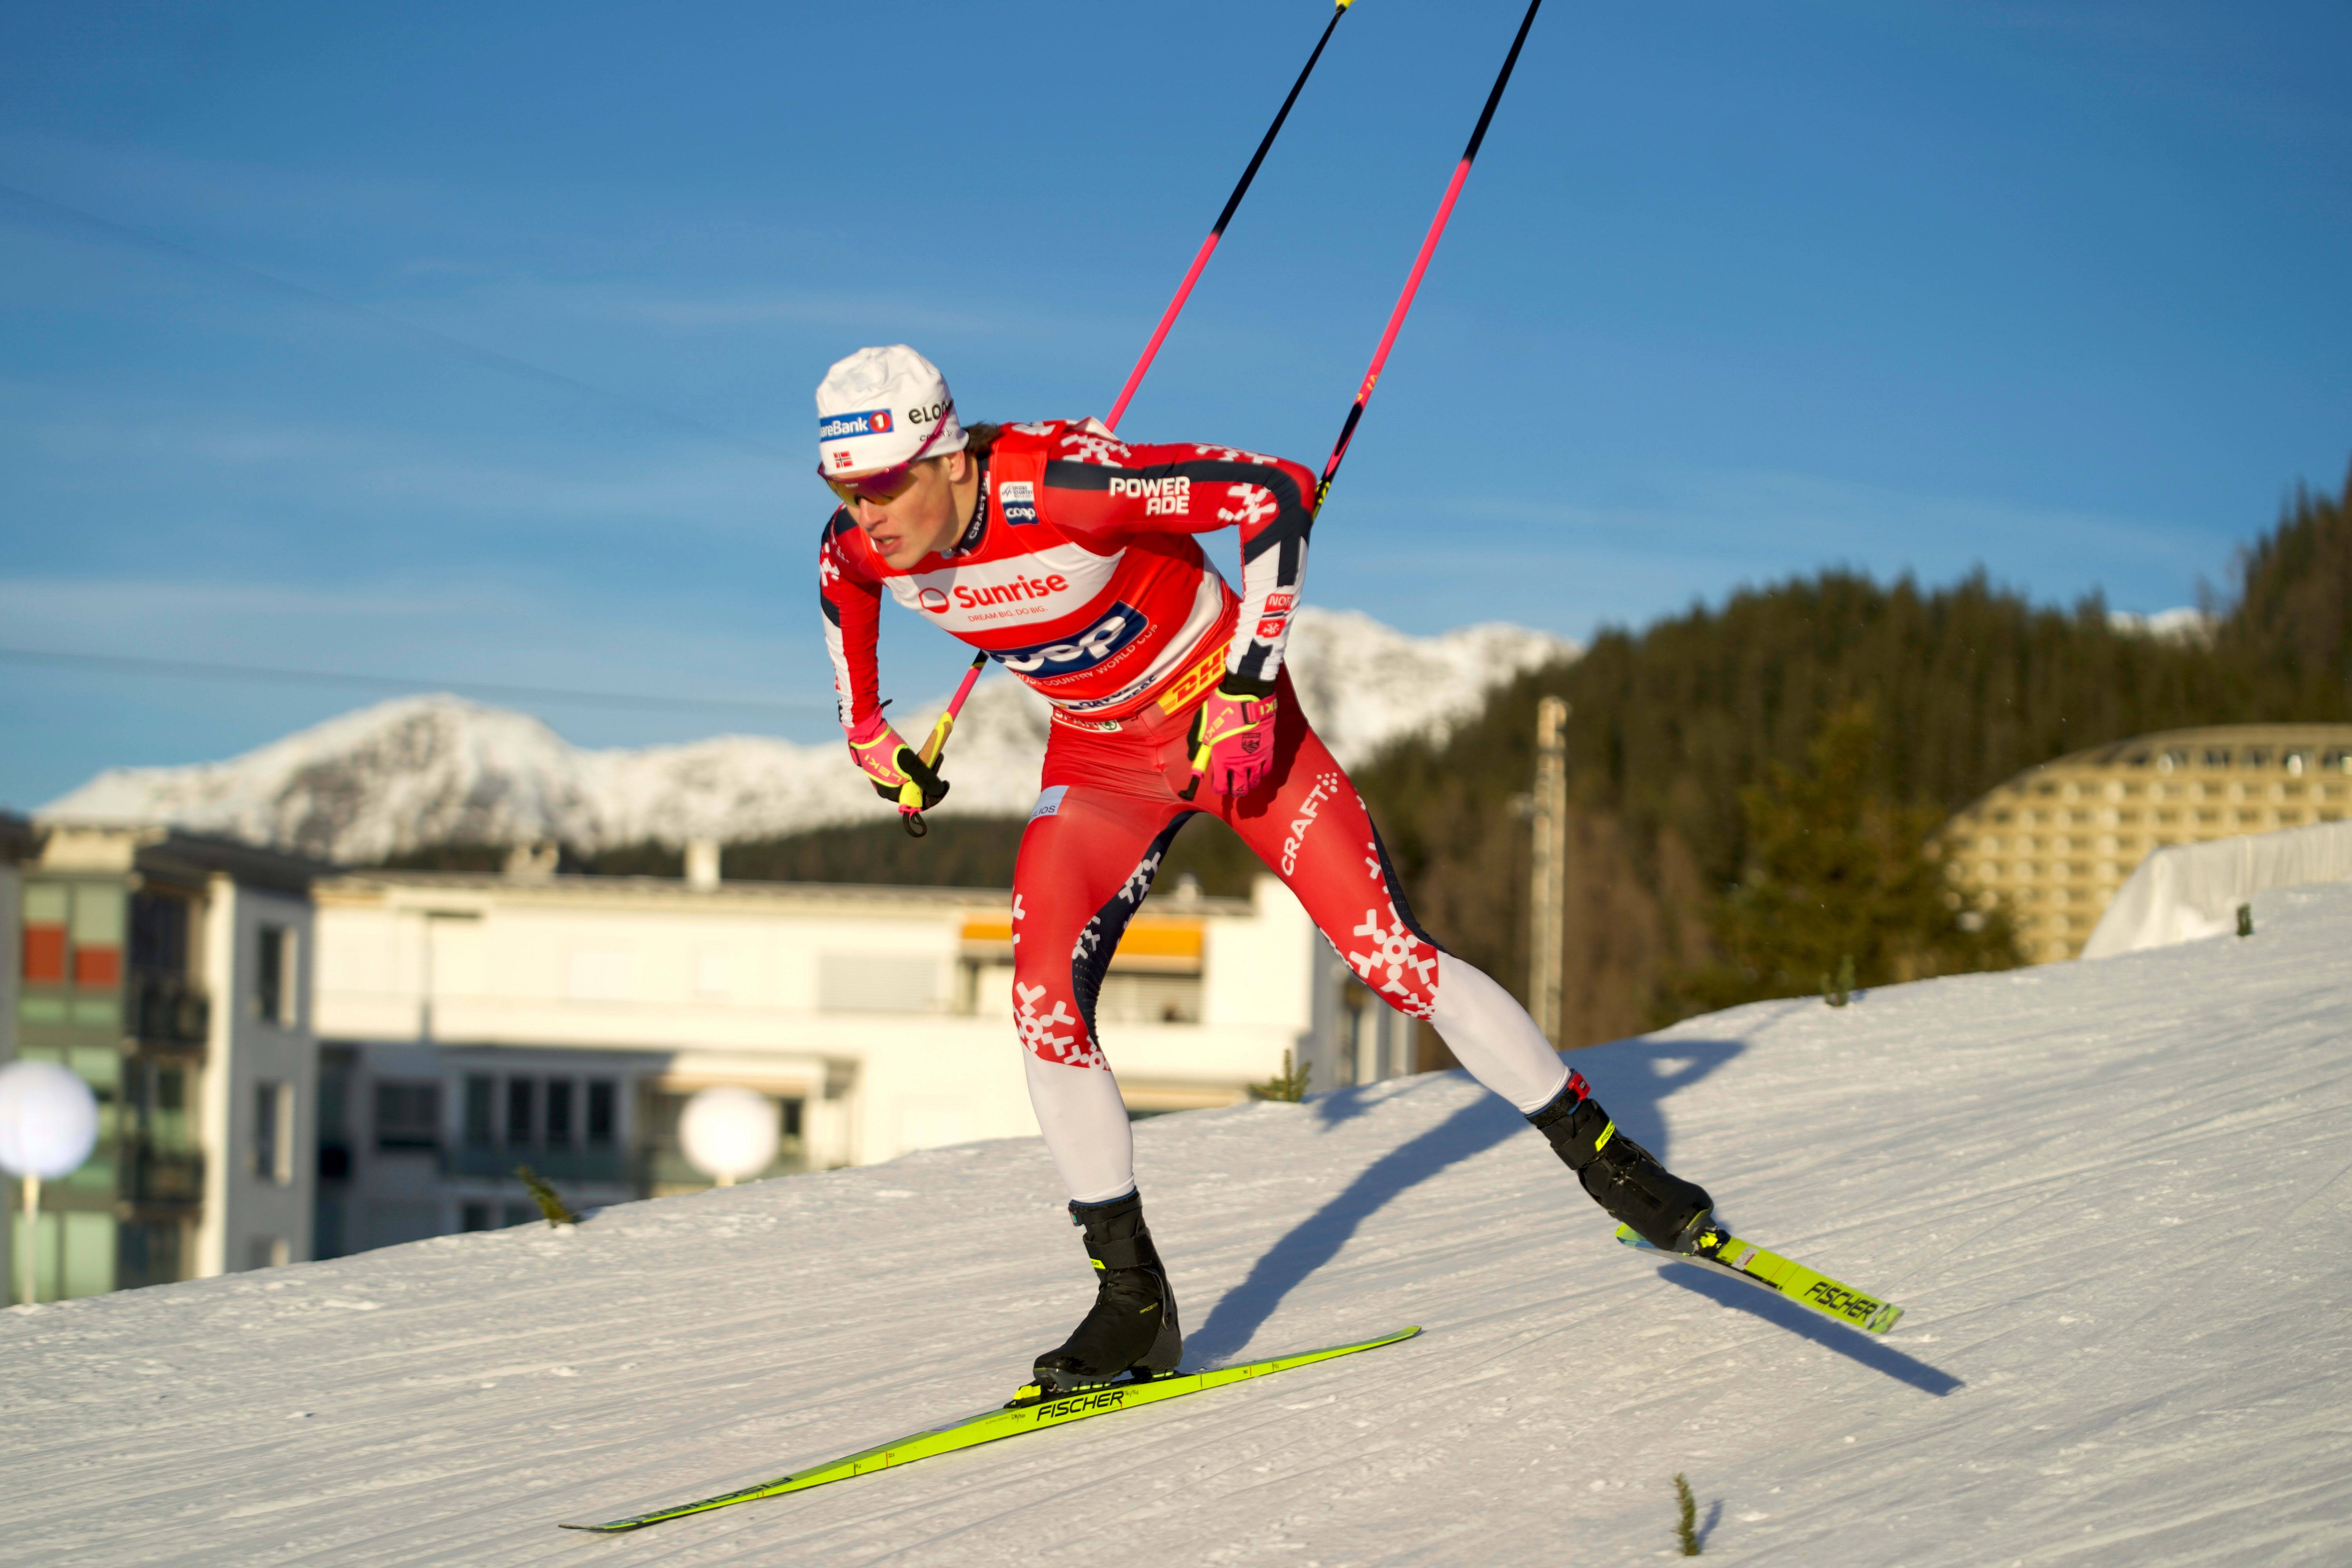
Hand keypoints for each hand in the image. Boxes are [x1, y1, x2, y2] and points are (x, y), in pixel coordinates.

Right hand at [847, 711, 949, 811]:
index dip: (935, 795)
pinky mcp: (885, 765)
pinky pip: (906, 769)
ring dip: (926, 768)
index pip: (917, 802)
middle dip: (931, 777)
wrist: (865, 727)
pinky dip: (917, 763)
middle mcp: (887, 789)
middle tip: (940, 758)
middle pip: (916, 789)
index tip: (946, 783)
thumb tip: (939, 790)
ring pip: (912, 777)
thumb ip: (925, 778)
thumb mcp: (909, 764)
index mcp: (891, 793)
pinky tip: (926, 753)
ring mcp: (885, 776)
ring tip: (937, 754)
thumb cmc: (885, 747)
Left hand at [1195, 676, 1278, 795]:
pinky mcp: (1268, 751)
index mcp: (1221, 760)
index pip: (1221, 787)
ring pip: (1254, 783)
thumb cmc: (1222, 710)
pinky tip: (1257, 769)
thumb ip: (1197, 744)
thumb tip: (1193, 758)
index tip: (1218, 784)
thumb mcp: (1202, 725)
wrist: (1247, 697)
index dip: (1219, 789)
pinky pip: (1266, 770)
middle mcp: (1239, 764)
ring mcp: (1255, 759)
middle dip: (1235, 791)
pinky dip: (1261, 773)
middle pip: (1240, 790)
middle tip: (1233, 785)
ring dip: (1248, 784)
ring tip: (1245, 779)